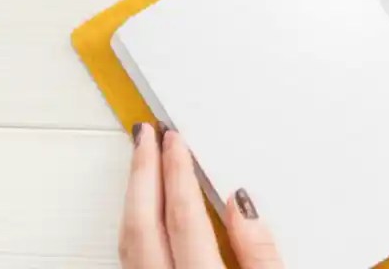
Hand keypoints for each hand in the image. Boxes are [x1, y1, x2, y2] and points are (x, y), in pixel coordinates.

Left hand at [120, 123, 283, 268]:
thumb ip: (260, 253)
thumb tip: (242, 204)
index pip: (182, 217)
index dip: (177, 173)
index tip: (174, 140)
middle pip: (143, 223)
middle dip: (144, 171)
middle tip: (147, 134)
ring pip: (129, 238)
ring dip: (135, 192)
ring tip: (142, 157)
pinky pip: (130, 251)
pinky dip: (134, 218)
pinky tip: (143, 202)